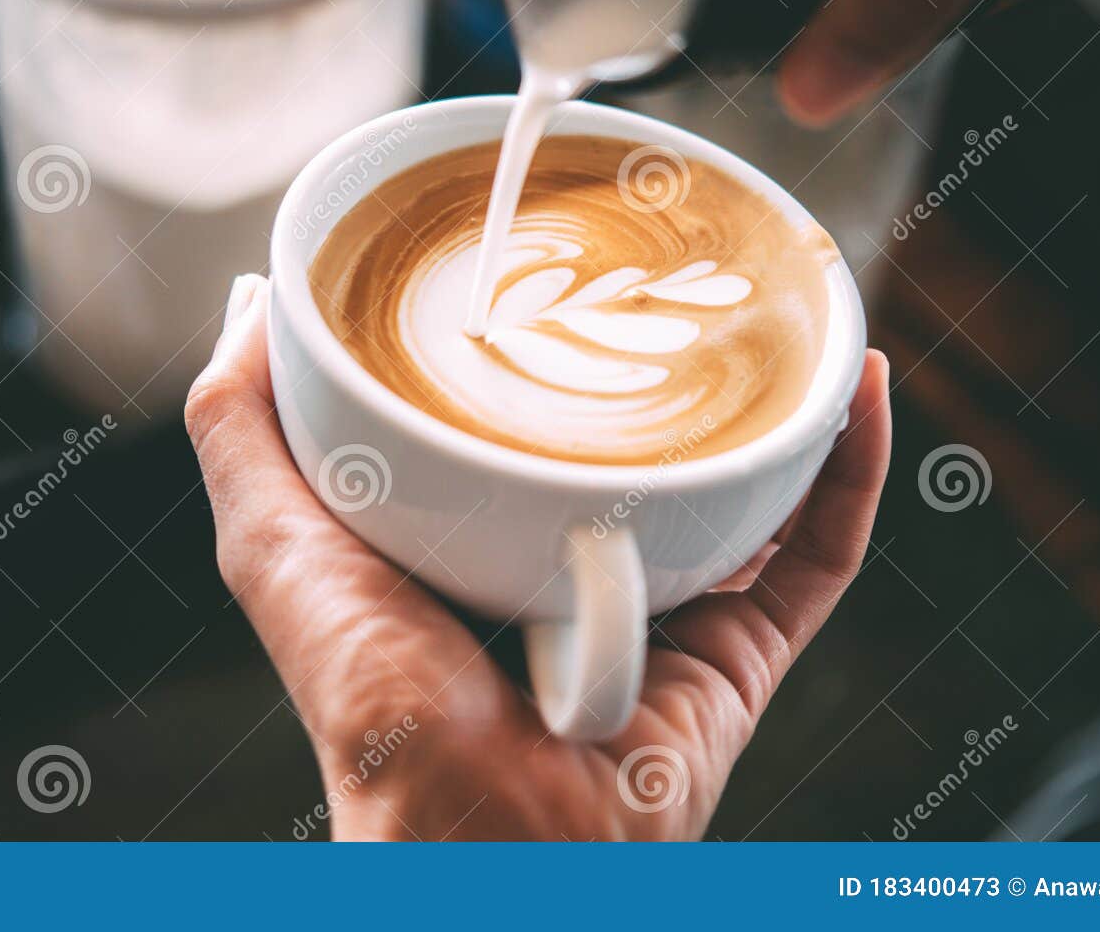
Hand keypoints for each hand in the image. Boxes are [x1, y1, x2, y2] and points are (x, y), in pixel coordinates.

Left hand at [185, 274, 890, 839]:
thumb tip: (250, 308)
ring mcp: (663, 613)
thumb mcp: (276, 545)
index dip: (531, 350)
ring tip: (785, 307)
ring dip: (773, 405)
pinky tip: (857, 386)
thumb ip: (243, 433)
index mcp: (473, 545)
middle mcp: (573, 572)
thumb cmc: (372, 705)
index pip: (512, 429)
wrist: (481, 837)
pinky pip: (818, 555)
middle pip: (634, 452)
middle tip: (683, 271)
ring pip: (741, 492)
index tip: (549, 262)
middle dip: (664, 367)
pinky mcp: (741, 657)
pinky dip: (850, 473)